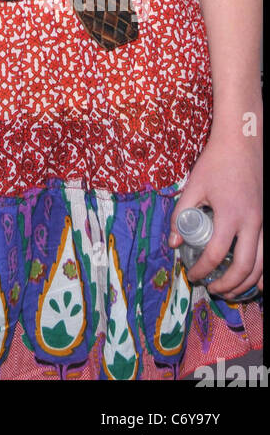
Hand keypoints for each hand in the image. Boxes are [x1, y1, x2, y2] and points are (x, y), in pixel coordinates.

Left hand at [168, 128, 262, 298]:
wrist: (243, 143)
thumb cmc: (216, 162)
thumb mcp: (193, 186)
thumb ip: (180, 214)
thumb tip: (174, 243)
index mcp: (230, 214)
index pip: (216, 254)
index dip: (202, 270)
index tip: (192, 275)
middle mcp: (252, 223)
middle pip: (244, 268)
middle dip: (227, 285)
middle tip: (211, 289)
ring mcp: (264, 222)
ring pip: (262, 265)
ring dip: (247, 284)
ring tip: (230, 291)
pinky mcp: (268, 220)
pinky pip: (269, 254)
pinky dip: (262, 272)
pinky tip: (252, 280)